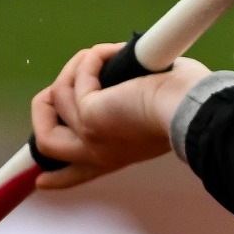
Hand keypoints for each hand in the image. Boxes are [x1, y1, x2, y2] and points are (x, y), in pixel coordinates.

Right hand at [30, 43, 210, 189]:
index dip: (56, 178)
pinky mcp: (88, 115)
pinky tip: (110, 53)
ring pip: (53, 100)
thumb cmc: (187, 103)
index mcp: (116, 156)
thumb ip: (129, 105)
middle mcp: (99, 153)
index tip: (40, 181)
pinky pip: (73, 82)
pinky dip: (89, 61)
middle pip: (46, 144)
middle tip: (57, 85)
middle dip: (42, 111)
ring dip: (74, 69)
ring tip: (101, 55)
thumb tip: (122, 79)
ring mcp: (88, 136)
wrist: (193, 109)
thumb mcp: (152, 112)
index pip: (77, 174)